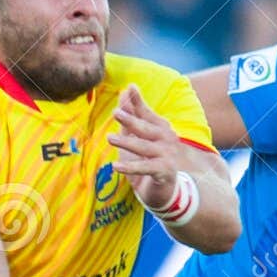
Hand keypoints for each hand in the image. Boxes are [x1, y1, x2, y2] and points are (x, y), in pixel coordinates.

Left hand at [108, 84, 182, 212]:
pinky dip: (130, 167)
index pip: (147, 113)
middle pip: (146, 128)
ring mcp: (167, 155)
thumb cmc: (150, 159)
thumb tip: (124, 91)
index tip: (130, 88)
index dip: (138, 102)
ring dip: (127, 143)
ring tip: (109, 138)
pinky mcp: (164, 172)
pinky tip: (116, 166)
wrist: (166, 189)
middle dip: (131, 121)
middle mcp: (166, 139)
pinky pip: (145, 168)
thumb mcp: (138, 136)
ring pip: (144, 148)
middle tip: (115, 114)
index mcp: (160, 128)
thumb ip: (133, 115)